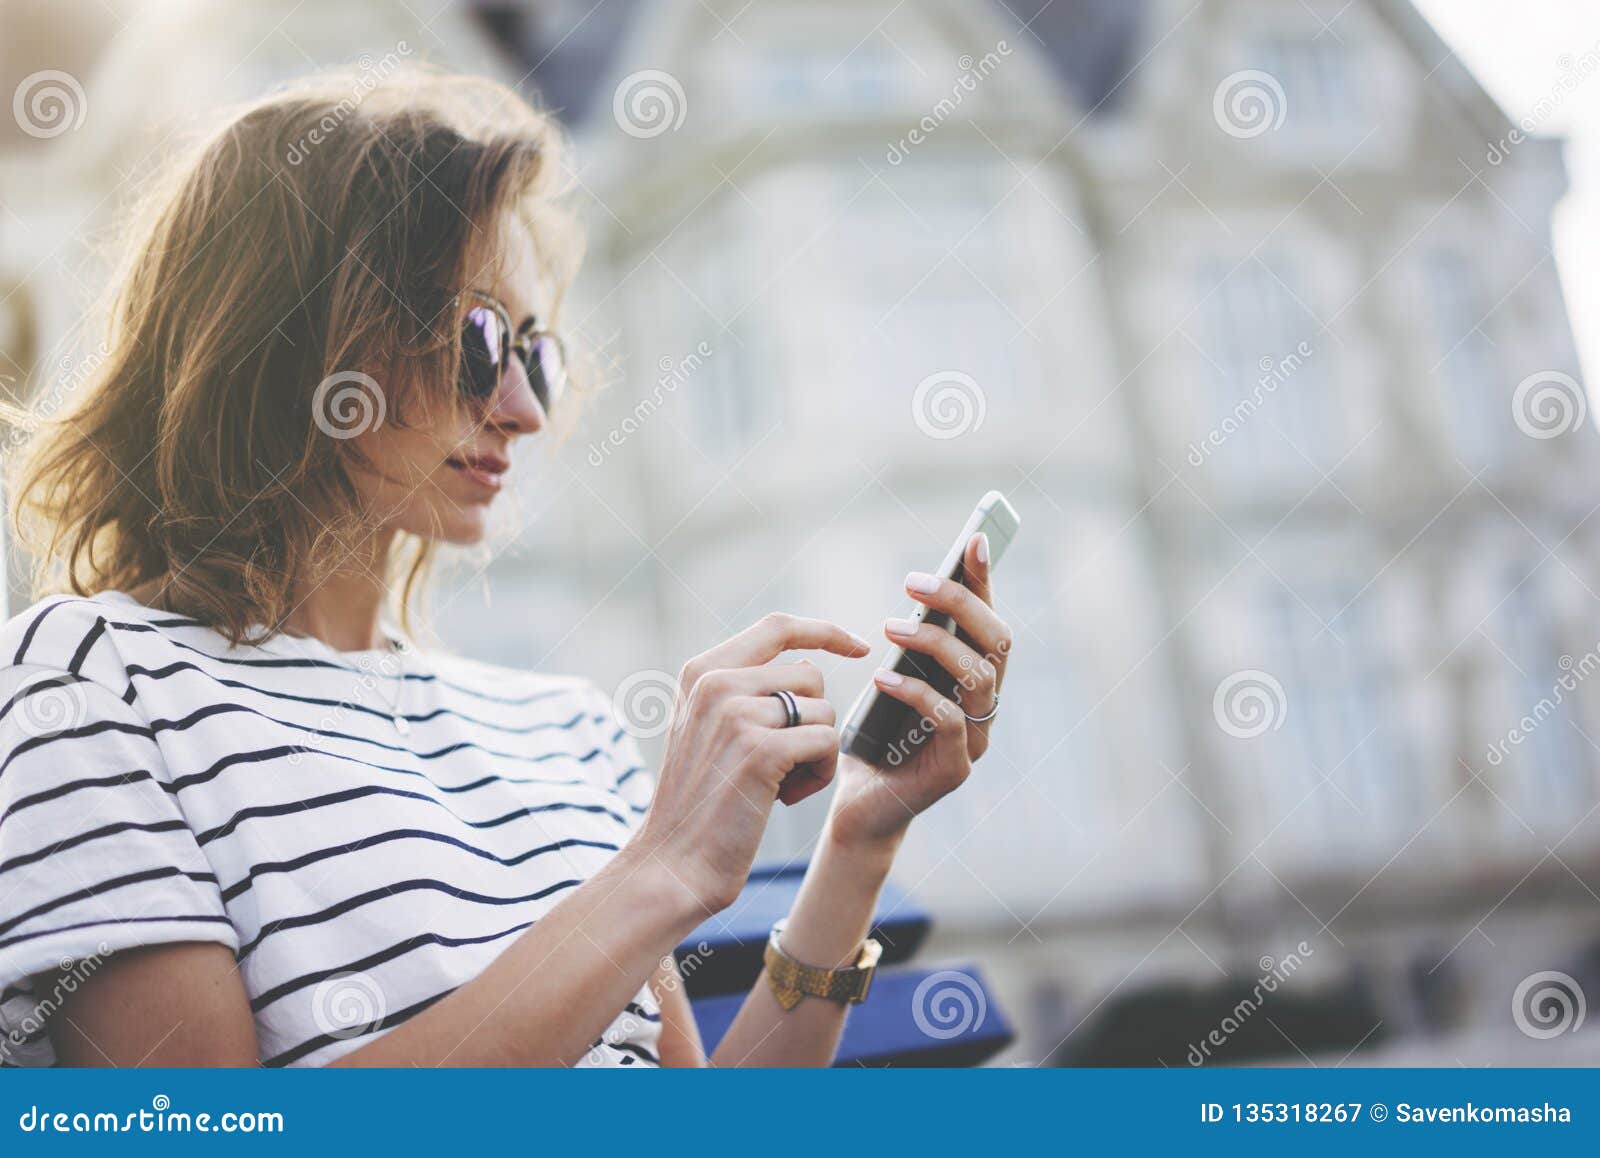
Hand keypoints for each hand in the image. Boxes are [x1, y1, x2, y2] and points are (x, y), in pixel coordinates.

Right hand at [631, 613, 870, 915]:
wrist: (674, 863)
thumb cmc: (702, 801)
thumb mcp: (708, 728)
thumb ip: (745, 689)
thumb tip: (810, 663)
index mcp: (702, 671)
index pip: (778, 627)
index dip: (825, 631)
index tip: (858, 645)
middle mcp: (716, 683)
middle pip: (810, 676)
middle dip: (814, 719)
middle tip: (784, 764)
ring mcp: (736, 714)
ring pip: (823, 710)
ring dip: (817, 752)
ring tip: (781, 784)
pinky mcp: (761, 750)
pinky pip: (826, 742)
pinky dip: (820, 773)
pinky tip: (786, 798)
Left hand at [828, 532, 1013, 849]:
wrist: (857, 807)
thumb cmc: (873, 739)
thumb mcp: (889, 681)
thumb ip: (907, 646)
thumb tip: (917, 592)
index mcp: (972, 680)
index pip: (988, 621)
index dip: (985, 581)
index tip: (973, 539)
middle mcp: (984, 706)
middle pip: (995, 641)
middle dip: (959, 603)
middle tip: (913, 582)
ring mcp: (975, 739)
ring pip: (978, 676)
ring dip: (935, 644)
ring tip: (891, 628)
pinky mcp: (955, 769)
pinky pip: (948, 720)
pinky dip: (917, 693)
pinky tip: (883, 680)